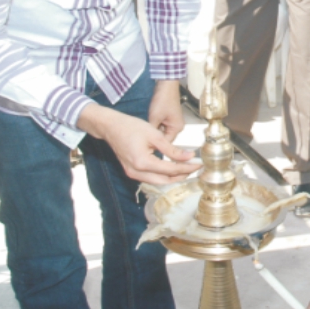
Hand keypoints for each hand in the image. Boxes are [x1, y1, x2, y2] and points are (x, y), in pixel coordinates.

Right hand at [76, 104, 198, 183]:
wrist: (111, 127)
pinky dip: (163, 175)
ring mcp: (132, 173)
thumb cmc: (130, 127)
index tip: (199, 164)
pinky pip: (150, 178)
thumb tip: (188, 156)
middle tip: (195, 169)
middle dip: (182, 176)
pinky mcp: (131, 171)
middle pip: (165, 180)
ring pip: (158, 181)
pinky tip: (172, 169)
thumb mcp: (155, 135)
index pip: (171, 170)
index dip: (187, 168)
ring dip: (173, 177)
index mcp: (143, 163)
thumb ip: (172, 149)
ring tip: (187, 169)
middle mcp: (136, 172)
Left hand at [148, 80, 183, 142]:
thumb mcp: (154, 118)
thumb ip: (153, 131)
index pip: (166, 143)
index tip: (146, 149)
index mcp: (177, 128)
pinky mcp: (170, 118)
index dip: (156, 146)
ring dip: (156, 132)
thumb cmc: (163, 100)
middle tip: (144, 141)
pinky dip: (157, 126)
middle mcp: (178, 126)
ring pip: (163, 132)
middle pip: (166, 138)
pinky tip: (149, 125)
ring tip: (146, 133)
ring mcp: (175, 122)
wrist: (166, 86)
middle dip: (156, 139)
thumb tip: (148, 141)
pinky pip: (163, 126)